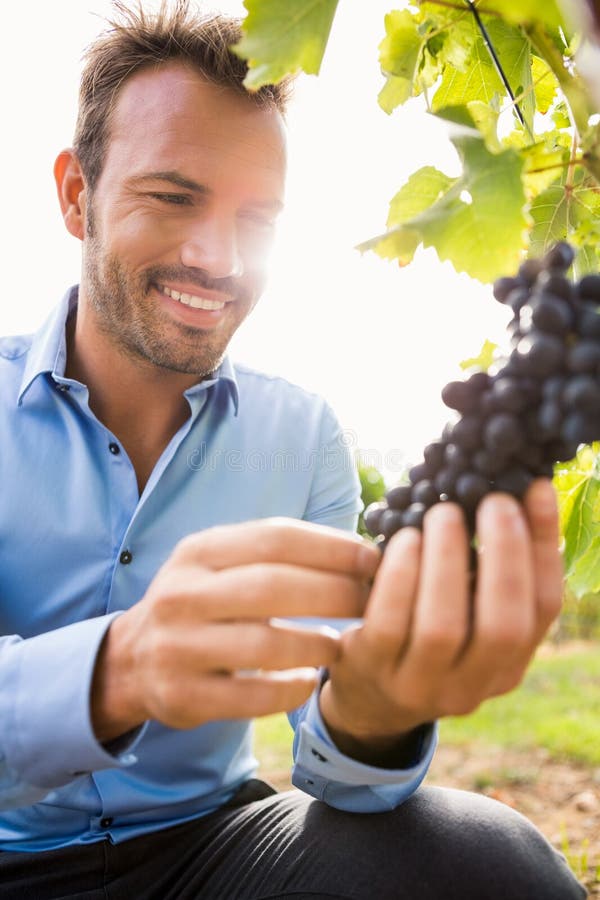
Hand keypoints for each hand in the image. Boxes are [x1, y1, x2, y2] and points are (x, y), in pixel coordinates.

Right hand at [91, 518, 379, 741]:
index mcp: (199, 551)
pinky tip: (309, 682)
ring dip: (316, 644)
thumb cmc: (200, 602)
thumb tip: (357, 551)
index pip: (275, 538)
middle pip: (273, 587)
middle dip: (334, 593)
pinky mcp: (182, 696)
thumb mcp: (220, 564)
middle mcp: (182, 594)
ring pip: (264, 643)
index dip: (331, 547)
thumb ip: (275, 554)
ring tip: (342, 645)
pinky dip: (289, 689)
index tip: (373, 559)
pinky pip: (250, 696)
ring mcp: (178, 646)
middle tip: (371, 603)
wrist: (132, 659)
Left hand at [319, 479, 562, 759]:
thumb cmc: (424, 629)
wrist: (367, 693)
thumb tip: (521, 491)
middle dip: (504, 555)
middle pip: (503, 627)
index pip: (544, 609)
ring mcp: (421, 685)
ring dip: (446, 560)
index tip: (535, 489)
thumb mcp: (467, 612)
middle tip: (492, 500)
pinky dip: (400, 574)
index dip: (543, 546)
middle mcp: (473, 684)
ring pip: (443, 628)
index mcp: (509, 665)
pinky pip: (389, 623)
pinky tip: (404, 538)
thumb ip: (492, 571)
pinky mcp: (373, 670)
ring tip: (443, 512)